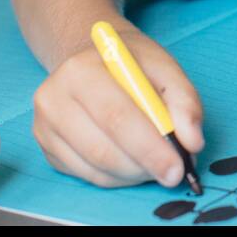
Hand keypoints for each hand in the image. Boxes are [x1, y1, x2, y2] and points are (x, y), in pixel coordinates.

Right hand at [32, 23, 204, 187]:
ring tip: (156, 162)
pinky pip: (88, 176)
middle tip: (174, 173)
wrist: (92, 58)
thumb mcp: (164, 67)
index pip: (116, 116)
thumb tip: (192, 142)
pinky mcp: (47, 149)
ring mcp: (44, 127)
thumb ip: (184, 101)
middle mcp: (53, 98)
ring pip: (95, 168)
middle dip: (144, 166)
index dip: (149, 147)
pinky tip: (133, 161)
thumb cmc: (131, 64)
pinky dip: (118, 177)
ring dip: (133, 174)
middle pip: (101, 148)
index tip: (177, 166)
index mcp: (81, 70)